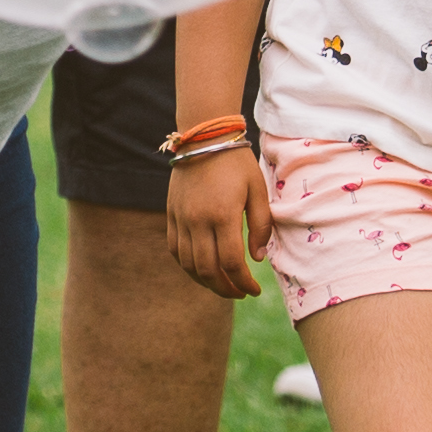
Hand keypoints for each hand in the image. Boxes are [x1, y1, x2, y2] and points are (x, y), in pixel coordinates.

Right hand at [163, 141, 265, 300]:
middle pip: (208, 270)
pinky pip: (174, 250)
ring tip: (223, 286)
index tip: (254, 290)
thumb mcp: (258, 190)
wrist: (203, 137)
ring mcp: (181, 219)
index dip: (243, 282)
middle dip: (225, 289)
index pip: (231, 262)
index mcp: (222, 214)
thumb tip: (257, 258)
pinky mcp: (171, 215)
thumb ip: (261, 225)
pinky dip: (187, 266)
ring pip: (188, 264)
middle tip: (240, 293)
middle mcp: (197, 220)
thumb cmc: (236, 163)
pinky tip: (201, 270)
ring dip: (206, 282)